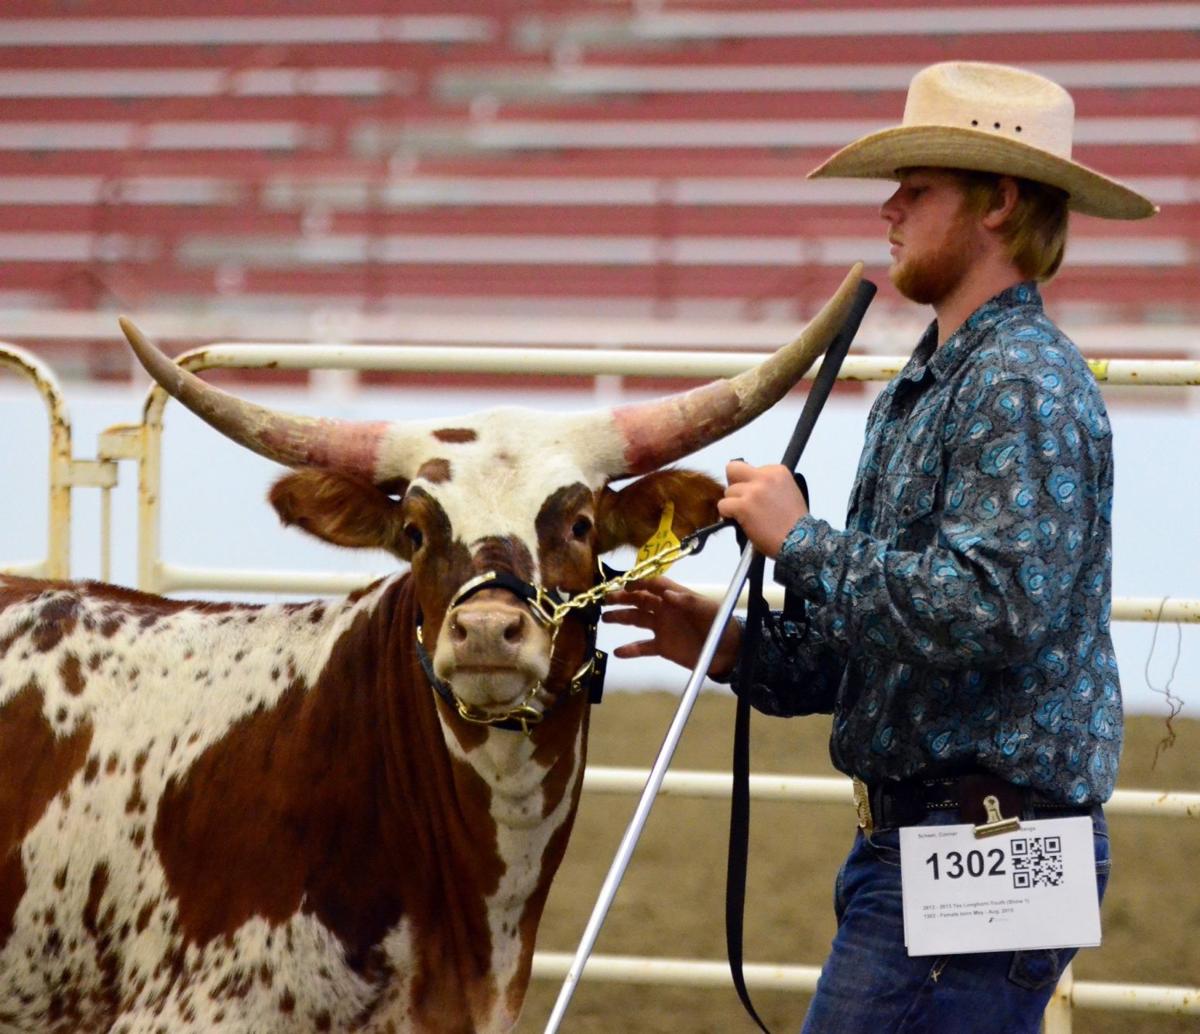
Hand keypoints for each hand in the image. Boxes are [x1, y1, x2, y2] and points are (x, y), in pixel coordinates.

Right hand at [604, 576, 742, 677]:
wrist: (728, 652)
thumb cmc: (719, 625)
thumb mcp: (706, 610)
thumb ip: (687, 601)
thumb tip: (666, 594)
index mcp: (676, 597)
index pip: (654, 585)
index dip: (639, 582)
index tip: (625, 584)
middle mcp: (665, 610)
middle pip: (640, 600)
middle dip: (623, 598)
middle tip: (606, 599)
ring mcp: (662, 628)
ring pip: (637, 620)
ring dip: (621, 617)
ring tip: (604, 618)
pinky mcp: (663, 647)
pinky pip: (643, 647)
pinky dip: (630, 649)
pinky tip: (617, 652)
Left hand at [718, 461, 808, 558]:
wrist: (800, 541)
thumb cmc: (795, 524)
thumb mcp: (788, 492)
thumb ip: (769, 484)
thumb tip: (749, 485)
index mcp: (778, 471)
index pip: (752, 468)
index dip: (750, 483)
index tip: (757, 496)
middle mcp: (765, 477)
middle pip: (733, 469)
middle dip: (734, 483)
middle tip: (740, 497)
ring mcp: (753, 491)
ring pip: (728, 491)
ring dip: (733, 504)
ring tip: (747, 516)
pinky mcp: (743, 506)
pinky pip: (723, 505)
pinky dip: (727, 514)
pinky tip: (739, 521)